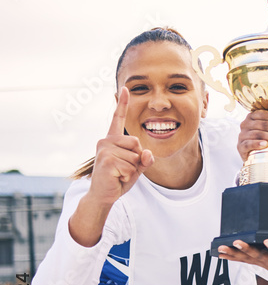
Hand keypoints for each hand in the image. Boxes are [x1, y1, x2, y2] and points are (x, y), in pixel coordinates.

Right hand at [88, 88, 154, 204]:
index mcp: (112, 140)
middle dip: (137, 159)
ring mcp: (105, 150)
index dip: (122, 104)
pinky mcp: (107, 161)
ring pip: (136, 157)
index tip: (125, 88)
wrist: (102, 196)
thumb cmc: (118, 179)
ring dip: (132, 170)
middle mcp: (106, 141)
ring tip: (118, 174)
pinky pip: (132, 167)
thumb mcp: (136, 168)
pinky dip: (129, 177)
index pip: (118, 119)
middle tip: (122, 169)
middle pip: (137, 143)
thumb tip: (147, 153)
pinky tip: (116, 179)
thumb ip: (144, 159)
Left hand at [217, 239, 267, 284]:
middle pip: (257, 255)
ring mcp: (265, 263)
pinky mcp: (260, 264)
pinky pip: (244, 261)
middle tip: (236, 242)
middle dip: (246, 249)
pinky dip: (232, 257)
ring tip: (221, 248)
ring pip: (247, 258)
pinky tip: (220, 253)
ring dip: (234, 253)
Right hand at [238, 111, 267, 161]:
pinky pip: (248, 144)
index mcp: (252, 116)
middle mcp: (245, 124)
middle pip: (263, 124)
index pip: (264, 114)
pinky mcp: (240, 147)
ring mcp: (242, 135)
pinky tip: (265, 144)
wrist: (259, 157)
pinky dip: (256, 144)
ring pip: (258, 134)